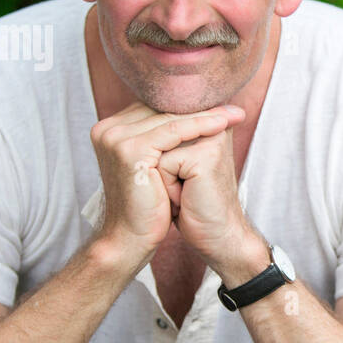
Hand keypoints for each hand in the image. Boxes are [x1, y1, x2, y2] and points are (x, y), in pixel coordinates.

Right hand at [88, 101, 245, 267]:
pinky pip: (172, 131)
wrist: (132, 237)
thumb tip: (196, 113)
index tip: (224, 106)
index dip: (188, 105)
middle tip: (236, 107)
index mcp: (110, 129)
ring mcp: (115, 139)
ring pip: (169, 118)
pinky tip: (221, 124)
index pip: (154, 108)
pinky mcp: (129, 151)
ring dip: (205, 114)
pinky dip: (199, 126)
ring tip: (235, 114)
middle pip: (161, 109)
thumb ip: (163, 138)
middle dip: (199, 107)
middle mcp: (107, 130)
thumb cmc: (148, 205)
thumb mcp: (155, 165)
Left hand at [156, 117, 269, 283]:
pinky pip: (164, 164)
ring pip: (157, 147)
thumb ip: (166, 136)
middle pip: (156, 133)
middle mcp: (213, 123)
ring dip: (161, 176)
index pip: (160, 121)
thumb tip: (137, 116)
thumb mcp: (177, 164)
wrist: (217, 236)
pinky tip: (187, 198)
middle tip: (184, 187)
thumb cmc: (194, 203)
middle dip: (158, 165)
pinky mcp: (207, 156)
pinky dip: (168, 187)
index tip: (181, 178)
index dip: (157, 155)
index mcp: (208, 119)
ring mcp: (212, 138)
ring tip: (185, 191)